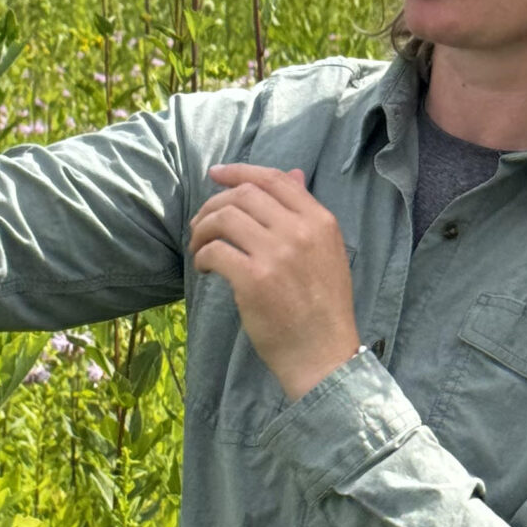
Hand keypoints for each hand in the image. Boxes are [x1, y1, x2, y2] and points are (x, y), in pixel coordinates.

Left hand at [188, 163, 360, 400]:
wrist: (324, 355)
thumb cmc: (323, 308)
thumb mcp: (327, 252)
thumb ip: (306, 214)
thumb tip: (293, 173)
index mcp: (320, 221)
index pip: (275, 179)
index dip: (240, 171)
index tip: (215, 174)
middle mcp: (300, 232)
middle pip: (244, 195)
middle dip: (213, 204)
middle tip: (201, 224)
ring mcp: (277, 255)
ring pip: (225, 218)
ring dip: (203, 229)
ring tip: (199, 246)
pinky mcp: (254, 280)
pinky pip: (216, 251)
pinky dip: (203, 255)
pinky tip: (205, 268)